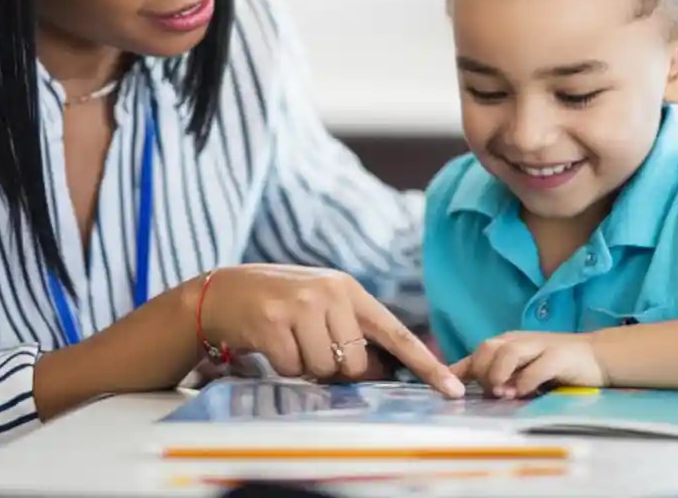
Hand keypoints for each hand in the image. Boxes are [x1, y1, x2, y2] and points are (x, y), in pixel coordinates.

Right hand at [200, 265, 464, 397]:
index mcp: (349, 290)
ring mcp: (301, 306)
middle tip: (310, 347)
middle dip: (335, 369)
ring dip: (306, 368)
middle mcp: (329, 293)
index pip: (396, 332)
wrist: (224, 291)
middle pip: (356, 363)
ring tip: (289, 342)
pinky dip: (284, 368)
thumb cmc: (281, 304)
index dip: (426, 364)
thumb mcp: (322, 307)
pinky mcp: (273, 322)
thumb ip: (352, 332)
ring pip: (324, 370)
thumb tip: (380, 372)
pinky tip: (271, 344)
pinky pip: (293, 369)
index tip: (452, 388)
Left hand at [450, 331, 606, 397]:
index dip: (458, 372)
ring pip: (507, 352)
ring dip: (498, 374)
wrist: (597, 356)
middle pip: (487, 348)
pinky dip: (526, 381)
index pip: (476, 355)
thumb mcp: (523, 371)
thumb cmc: (556, 366)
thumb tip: (470, 395)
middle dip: (480, 371)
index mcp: (507, 344)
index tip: (447, 391)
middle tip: (487, 393)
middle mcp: (519, 341)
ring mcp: (540, 346)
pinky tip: (523, 393)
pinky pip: (537, 366)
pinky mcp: (559, 356)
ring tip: (500, 393)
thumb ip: (501, 379)